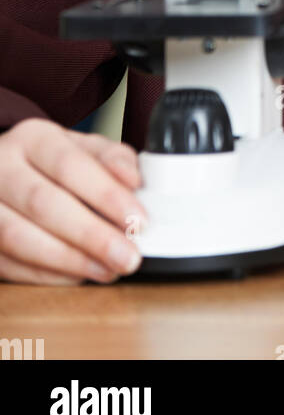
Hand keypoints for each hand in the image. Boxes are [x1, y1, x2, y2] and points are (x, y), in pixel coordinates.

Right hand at [0, 118, 147, 284]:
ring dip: (69, 260)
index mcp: (33, 138)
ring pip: (19, 237)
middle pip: (43, 203)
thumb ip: (113, 159)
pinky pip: (8, 264)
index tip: (138, 220)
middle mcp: (2, 168)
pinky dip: (46, 275)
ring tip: (108, 270)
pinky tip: (77, 275)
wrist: (4, 172)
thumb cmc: (51, 163)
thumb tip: (133, 181)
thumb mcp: (83, 148)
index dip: (106, 194)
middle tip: (127, 255)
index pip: (70, 165)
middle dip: (91, 235)